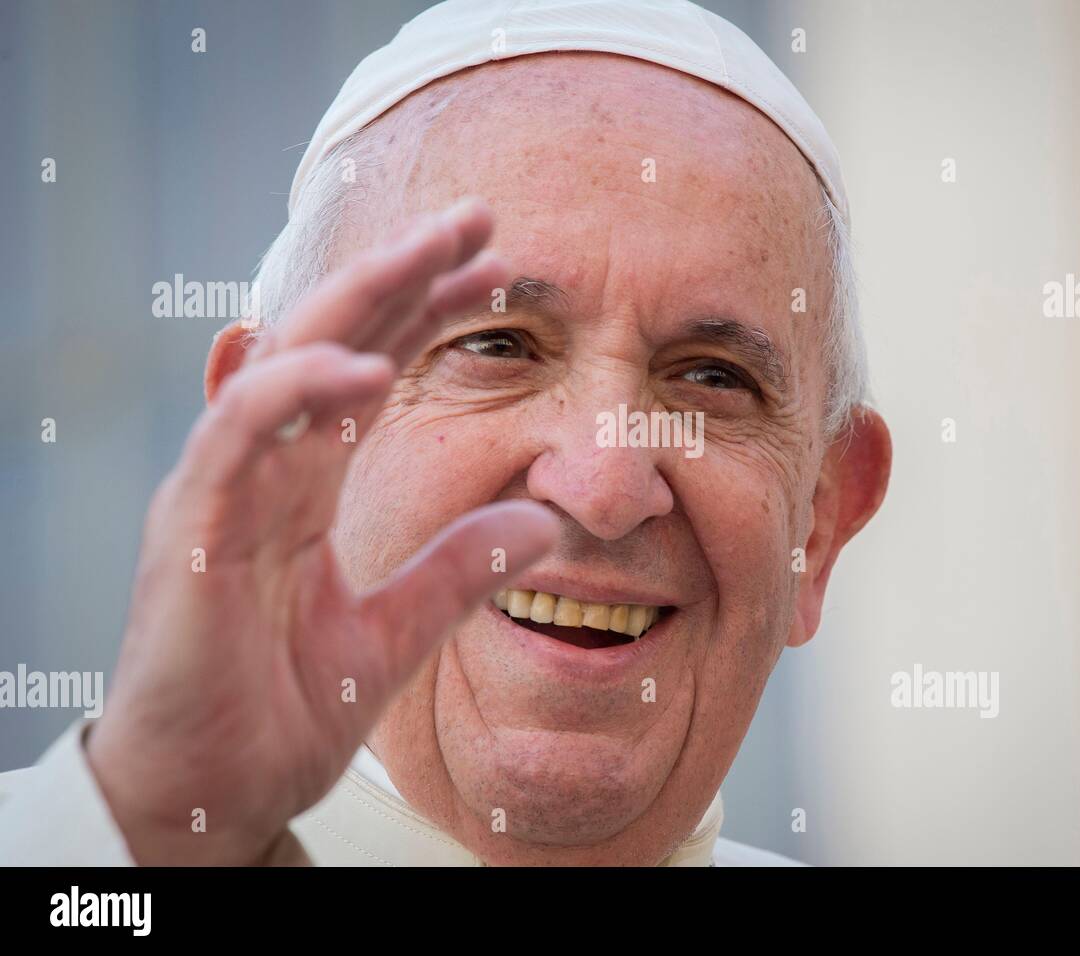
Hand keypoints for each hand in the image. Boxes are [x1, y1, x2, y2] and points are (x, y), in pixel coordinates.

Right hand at [86, 199, 558, 864]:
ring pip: (286, 362)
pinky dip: (297, 391)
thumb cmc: (277, 711)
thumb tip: (544, 522)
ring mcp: (223, 492)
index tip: (499, 278)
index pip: (371, 373)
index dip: (429, 316)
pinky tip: (365, 365)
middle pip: (335, 342)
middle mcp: (263, 471)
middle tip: (479, 218)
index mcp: (305, 487)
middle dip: (405, 274)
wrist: (209, 799)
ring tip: (437, 251)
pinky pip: (241, 436)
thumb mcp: (395, 632)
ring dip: (362, 300)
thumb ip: (460, 570)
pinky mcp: (194, 531)